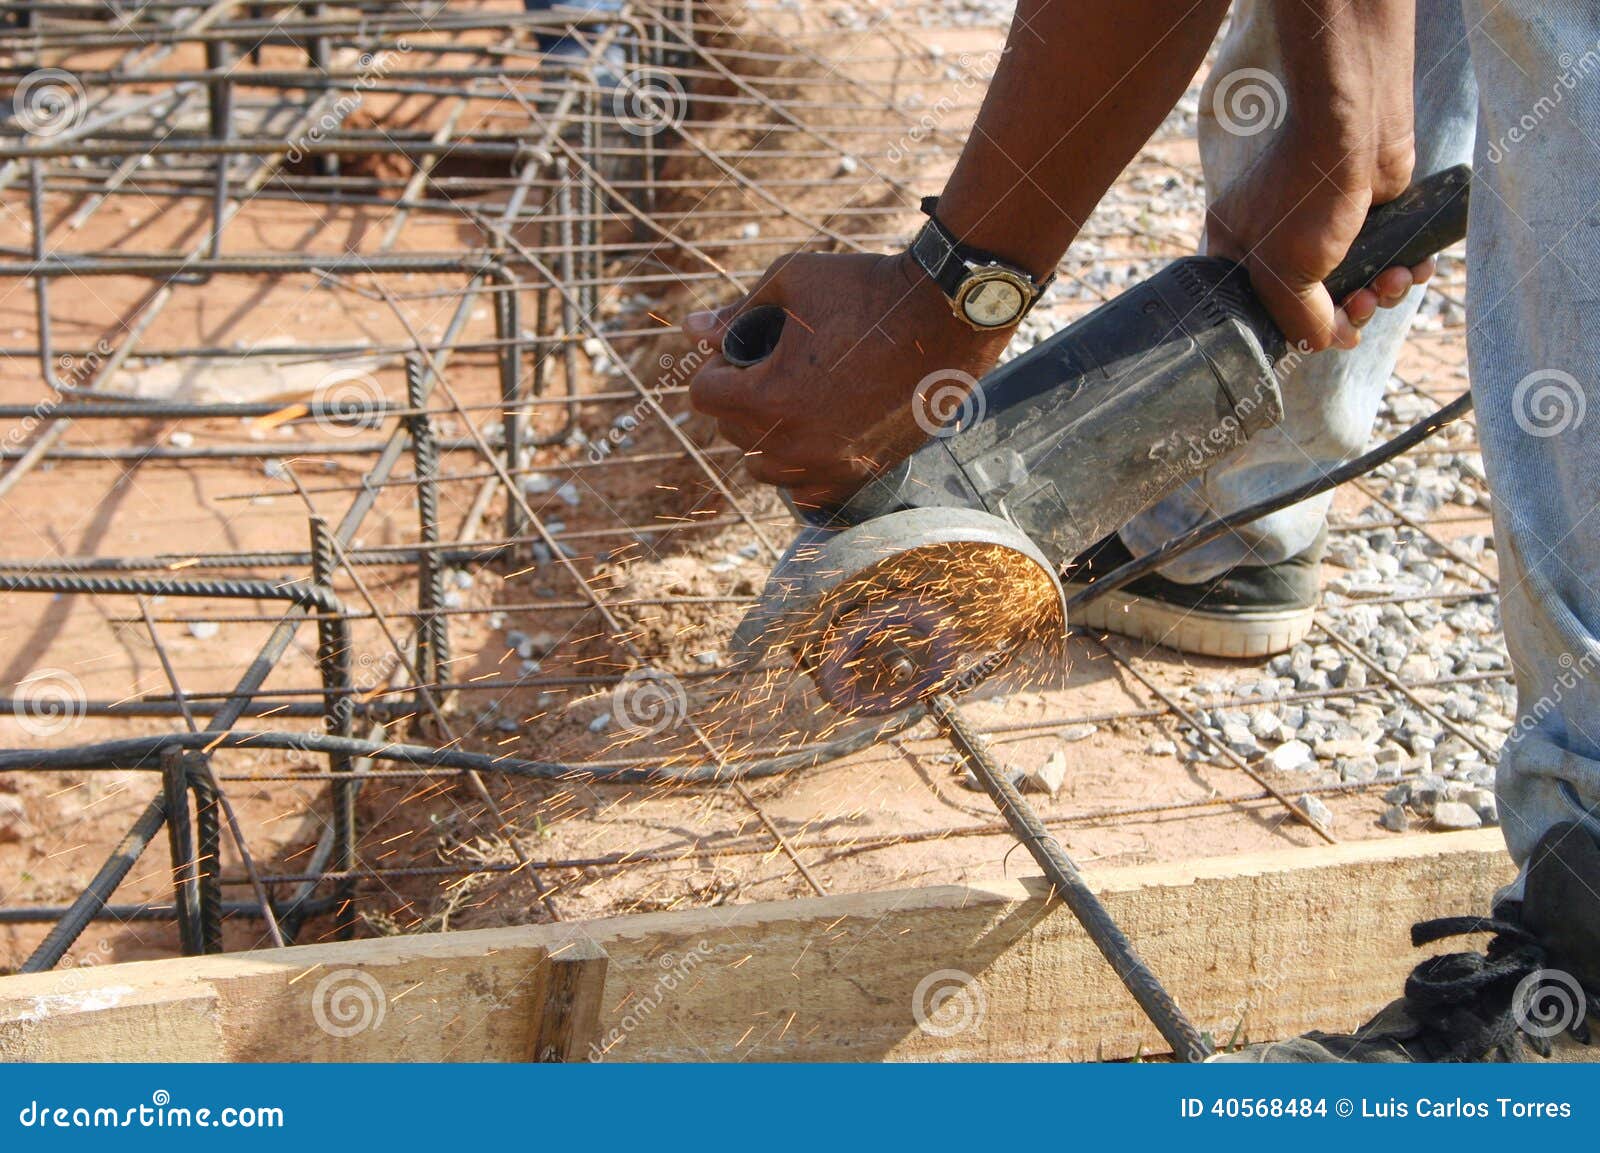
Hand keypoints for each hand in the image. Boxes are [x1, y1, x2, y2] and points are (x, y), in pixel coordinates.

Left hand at [687, 250, 1011, 509]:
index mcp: (768, 399)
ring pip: (765, 467)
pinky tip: (820, 427)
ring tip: (797, 395)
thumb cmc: (868, 289)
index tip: (743, 348)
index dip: (717, 365)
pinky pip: (807, 489)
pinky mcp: (863, 474)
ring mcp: (831, 466)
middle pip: (731, 431)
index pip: (702, 395)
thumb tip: (689, 329)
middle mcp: (794, 445)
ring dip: (768, 434)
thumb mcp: (792, 281)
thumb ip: (736, 311)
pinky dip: (804, 464)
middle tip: (777, 363)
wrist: (947, 315)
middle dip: (742, 396)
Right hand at [1205, 0, 1429, 351]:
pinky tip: (1414, 266)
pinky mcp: (1364, 215)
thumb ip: (1299, 322)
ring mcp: (1320, 226)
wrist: (1357, 127)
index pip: (1260, 309)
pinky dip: (1403, 268)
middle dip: (1349, 311)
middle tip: (1365, 305)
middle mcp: (1274, 238)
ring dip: (1381, 292)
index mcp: (1236, 249)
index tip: (1327, 334)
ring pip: (1354, 283)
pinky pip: (1384, 257)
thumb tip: (1330, 343)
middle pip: (1312, 302)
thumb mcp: (1285, 275)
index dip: (1296, 329)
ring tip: (1395, 282)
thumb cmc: (1306, 195)